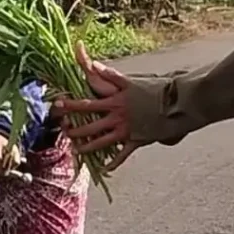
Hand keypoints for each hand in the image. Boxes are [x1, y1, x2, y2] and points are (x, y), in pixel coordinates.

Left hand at [53, 42, 143, 172]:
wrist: (175, 104)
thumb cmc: (154, 90)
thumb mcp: (131, 81)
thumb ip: (111, 75)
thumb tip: (94, 65)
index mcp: (115, 102)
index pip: (87, 104)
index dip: (71, 105)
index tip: (58, 105)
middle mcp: (117, 118)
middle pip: (91, 126)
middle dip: (76, 130)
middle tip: (64, 132)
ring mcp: (127, 131)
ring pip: (102, 142)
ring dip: (88, 147)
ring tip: (77, 150)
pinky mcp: (137, 141)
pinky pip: (123, 155)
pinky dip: (114, 163)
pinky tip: (106, 169)